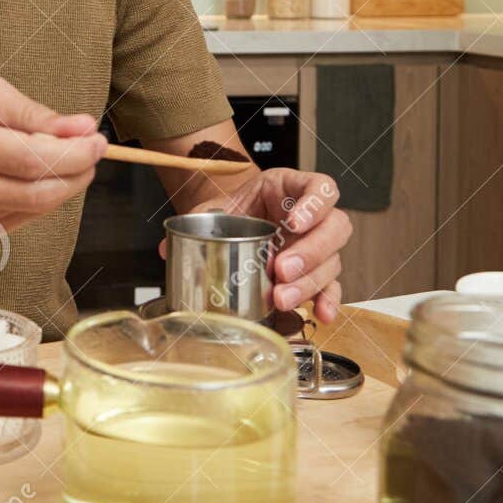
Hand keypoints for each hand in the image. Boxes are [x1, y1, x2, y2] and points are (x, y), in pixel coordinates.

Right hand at [0, 75, 105, 234]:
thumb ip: (35, 114)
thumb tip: (82, 128)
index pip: (29, 160)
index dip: (73, 153)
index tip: (97, 139)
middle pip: (36, 192)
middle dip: (77, 172)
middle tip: (92, 151)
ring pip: (34, 209)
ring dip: (64, 185)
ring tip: (67, 159)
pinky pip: (22, 219)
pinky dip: (41, 198)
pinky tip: (37, 178)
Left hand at [183, 168, 351, 322]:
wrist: (233, 219)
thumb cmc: (233, 208)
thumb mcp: (215, 206)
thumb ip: (196, 221)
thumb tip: (167, 247)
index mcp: (292, 188)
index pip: (320, 188)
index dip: (314, 205)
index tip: (293, 223)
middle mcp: (314, 217)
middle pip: (335, 228)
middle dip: (310, 251)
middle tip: (281, 268)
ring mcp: (318, 245)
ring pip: (332, 261)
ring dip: (309, 282)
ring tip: (282, 297)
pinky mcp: (316, 272)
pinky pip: (331, 287)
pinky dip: (327, 301)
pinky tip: (320, 314)